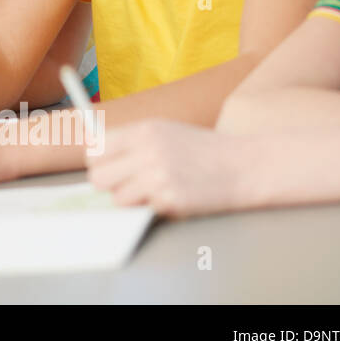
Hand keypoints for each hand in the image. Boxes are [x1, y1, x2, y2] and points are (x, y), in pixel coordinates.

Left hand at [87, 119, 258, 217]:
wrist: (247, 165)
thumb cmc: (203, 150)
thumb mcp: (166, 131)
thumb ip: (131, 140)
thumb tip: (92, 150)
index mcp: (144, 130)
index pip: (95, 149)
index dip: (98, 161)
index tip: (106, 166)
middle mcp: (148, 151)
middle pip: (97, 176)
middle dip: (108, 183)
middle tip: (126, 183)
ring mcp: (159, 176)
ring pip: (117, 198)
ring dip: (132, 199)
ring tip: (155, 189)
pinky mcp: (171, 200)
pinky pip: (144, 210)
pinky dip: (154, 207)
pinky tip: (174, 196)